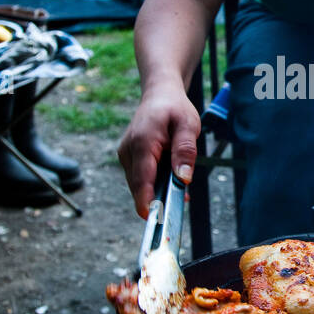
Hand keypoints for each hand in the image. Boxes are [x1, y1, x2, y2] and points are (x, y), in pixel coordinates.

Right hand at [118, 85, 200, 217]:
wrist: (159, 95)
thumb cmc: (175, 108)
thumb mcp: (188, 125)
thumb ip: (185, 151)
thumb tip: (183, 178)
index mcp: (142, 141)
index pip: (143, 178)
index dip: (146, 200)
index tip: (152, 218)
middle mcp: (128, 150)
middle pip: (140, 185)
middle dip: (157, 199)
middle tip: (179, 205)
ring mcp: (125, 155)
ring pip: (139, 184)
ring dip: (157, 191)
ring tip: (180, 191)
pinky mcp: (128, 158)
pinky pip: (140, 178)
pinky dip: (154, 184)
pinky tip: (172, 183)